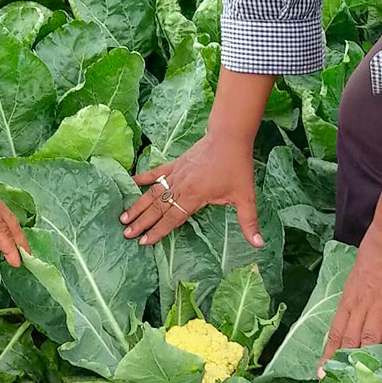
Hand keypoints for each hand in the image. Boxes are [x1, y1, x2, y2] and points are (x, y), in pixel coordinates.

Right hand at [121, 131, 262, 247]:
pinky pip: (154, 174)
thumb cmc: (237, 167)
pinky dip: (141, 179)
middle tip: (126, 234)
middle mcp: (181, 186)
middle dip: (142, 222)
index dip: (158, 231)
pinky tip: (129, 185)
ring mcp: (175, 174)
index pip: (172, 218)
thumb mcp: (245, 196)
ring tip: (123, 217)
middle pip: (157, 208)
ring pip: (152, 193)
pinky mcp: (174, 164)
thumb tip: (258, 244)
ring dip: (137, 206)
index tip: (144, 242)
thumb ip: (249, 222)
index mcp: (195, 196)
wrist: (229, 137)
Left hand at [318, 232, 381, 374]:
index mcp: (348, 299)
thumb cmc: (377, 253)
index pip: (335, 331)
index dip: (328, 353)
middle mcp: (359, 306)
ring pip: (368, 337)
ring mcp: (378, 306)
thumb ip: (358, 297)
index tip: (322, 372)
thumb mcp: (359, 277)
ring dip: (366, 360)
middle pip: (349, 339)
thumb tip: (358, 313)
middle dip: (343, 363)